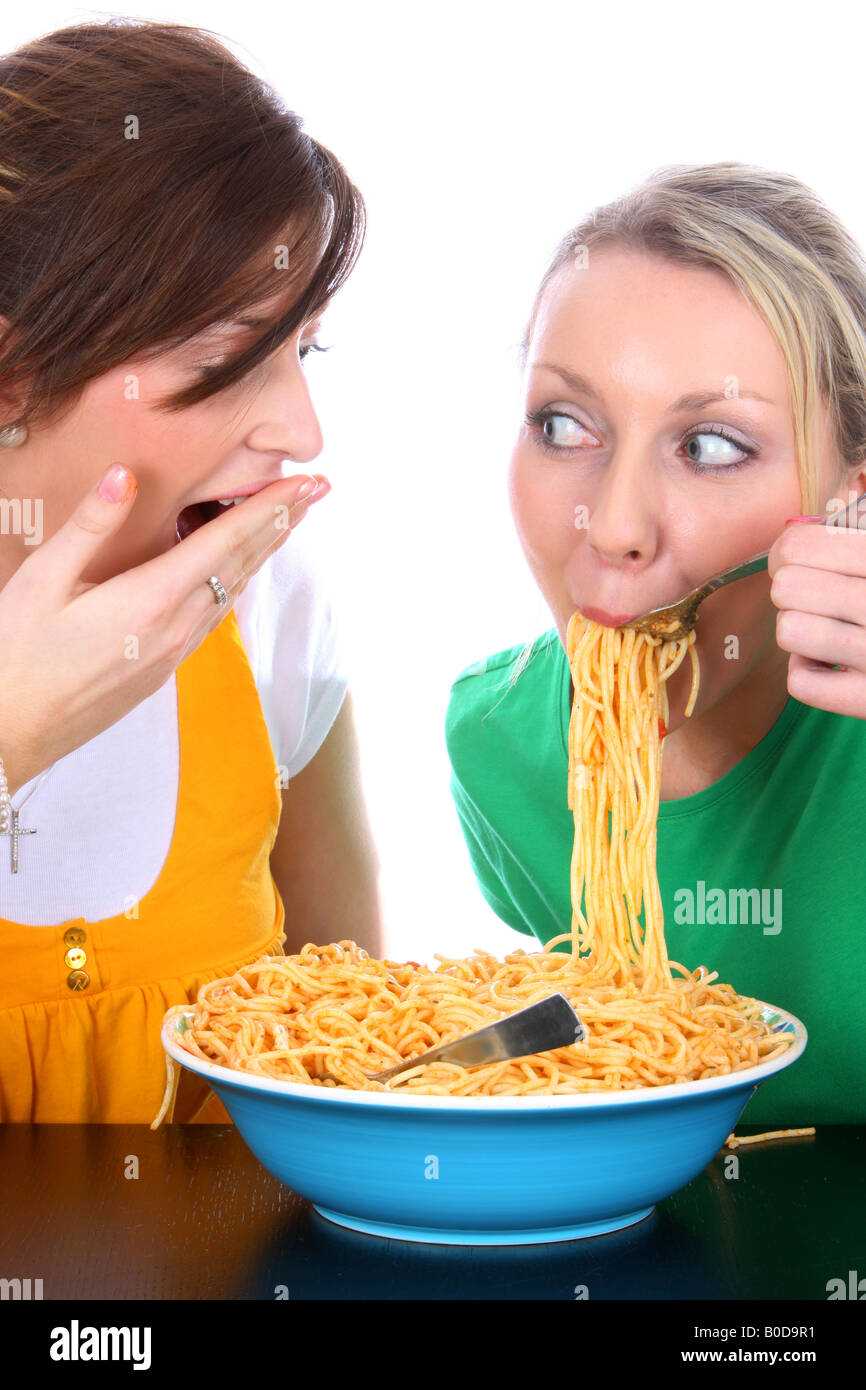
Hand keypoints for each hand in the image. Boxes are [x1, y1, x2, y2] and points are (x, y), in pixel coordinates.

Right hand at [0, 464, 329, 792]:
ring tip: (287, 520)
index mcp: (150, 601)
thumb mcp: (42, 580)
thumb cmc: (16, 656)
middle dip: (282, 522)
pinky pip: (212, 616)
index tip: (309, 481)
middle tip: (318, 489)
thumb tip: (126, 474)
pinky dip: (233, 582)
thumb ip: (89, 526)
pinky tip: (235, 572)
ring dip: (262, 552)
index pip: (226, 542)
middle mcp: (174, 630)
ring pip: (231, 592)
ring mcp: (172, 655)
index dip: (270, 507)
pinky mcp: (161, 671)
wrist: (11, 735)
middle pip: (242, 565)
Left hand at [768, 513, 865, 716]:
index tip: (800, 563)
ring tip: (831, 630)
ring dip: (802, 631)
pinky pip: (801, 681)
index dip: (787, 554)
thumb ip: (862, 525)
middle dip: (793, 593)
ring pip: (790, 631)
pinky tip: (833, 664)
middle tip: (817, 600)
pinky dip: (809, 672)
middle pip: (786, 587)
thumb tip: (820, 513)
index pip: (797, 546)